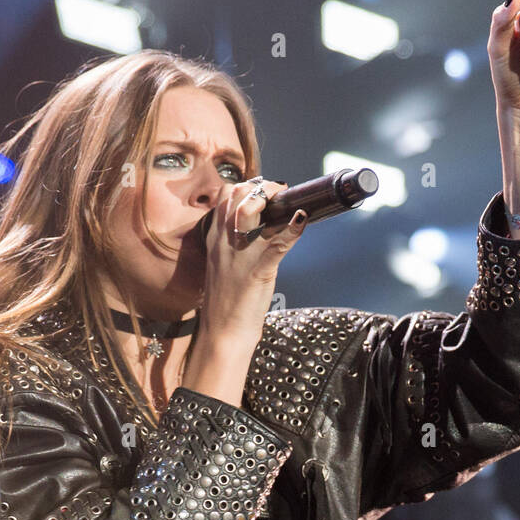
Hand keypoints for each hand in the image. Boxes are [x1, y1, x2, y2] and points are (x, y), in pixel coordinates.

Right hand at [198, 177, 306, 345]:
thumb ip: (235, 242)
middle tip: (281, 193)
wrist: (223, 332)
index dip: (247, 187)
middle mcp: (225, 240)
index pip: (226, 195)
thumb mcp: (225, 264)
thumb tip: (259, 227)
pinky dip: (292, 228)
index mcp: (216, 238)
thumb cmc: (229, 300)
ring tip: (290, 201)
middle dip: (261, 187)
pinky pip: (276, 243)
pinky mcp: (257, 270)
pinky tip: (303, 218)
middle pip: (237, 195)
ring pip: (249, 211)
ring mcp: (240, 254)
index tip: (265, 192)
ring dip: (272, 199)